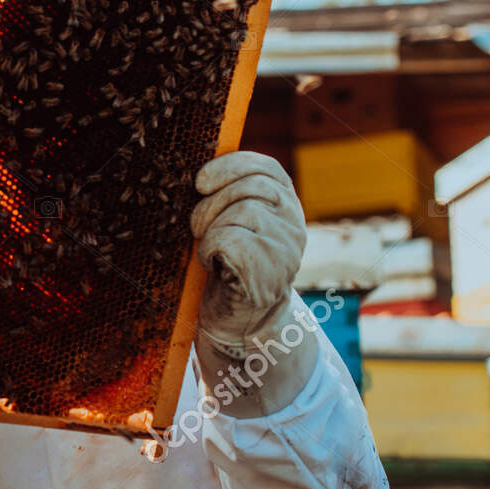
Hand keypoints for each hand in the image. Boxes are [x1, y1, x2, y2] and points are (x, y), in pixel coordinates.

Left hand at [190, 152, 314, 415]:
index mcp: (284, 206)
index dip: (231, 167)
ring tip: (208, 250)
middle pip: (252, 187)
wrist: (237, 321)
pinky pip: (231, 240)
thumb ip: (227, 194)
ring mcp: (286, 249)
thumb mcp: (230, 221)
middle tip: (196, 226)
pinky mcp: (269, 273)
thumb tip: (197, 169)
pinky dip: (210, 249)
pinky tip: (213, 264)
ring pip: (244, 211)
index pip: (268, 168)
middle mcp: (293, 224)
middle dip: (212, 202)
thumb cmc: (224, 265)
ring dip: (210, 229)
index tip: (199, 182)